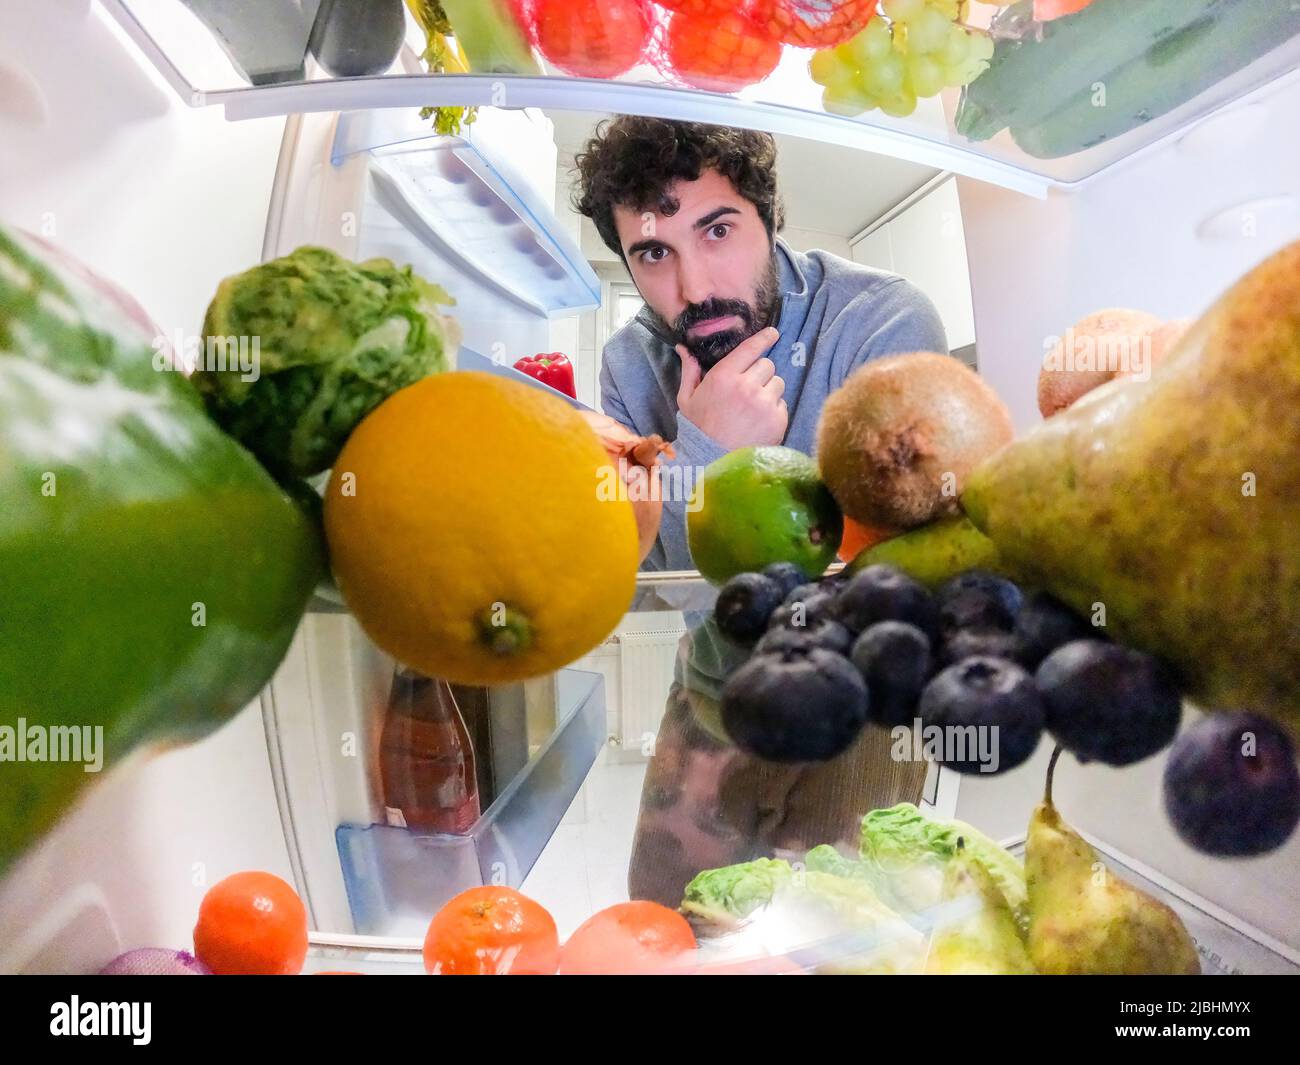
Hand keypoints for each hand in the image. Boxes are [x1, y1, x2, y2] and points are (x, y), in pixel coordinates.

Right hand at [675, 327, 787, 449]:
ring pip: (778, 383)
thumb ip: (689, 370)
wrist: (712, 461)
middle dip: (760, 373)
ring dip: (769, 391)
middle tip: (749, 387)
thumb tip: (683, 347)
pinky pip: (782, 404)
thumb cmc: (699, 428)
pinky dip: (774, 410)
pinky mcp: (777, 420)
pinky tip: (759, 421)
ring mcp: (764, 404)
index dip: (764, 338)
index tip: (773, 333)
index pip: (751, 348)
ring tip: (754, 406)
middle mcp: (747, 386)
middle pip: (767, 364)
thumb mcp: (687, 398)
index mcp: (724, 376)